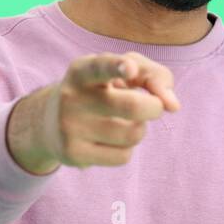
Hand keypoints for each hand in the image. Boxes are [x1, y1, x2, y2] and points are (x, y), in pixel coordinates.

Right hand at [8, 52, 179, 173]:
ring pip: (133, 134)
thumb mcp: (122, 71)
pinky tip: (110, 141)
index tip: (129, 68)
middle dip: (154, 107)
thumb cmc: (101, 89)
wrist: (50, 122)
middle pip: (133, 106)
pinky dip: (127, 149)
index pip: (101, 66)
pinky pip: (123, 156)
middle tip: (153, 106)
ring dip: (140, 129)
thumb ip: (154, 75)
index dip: (118, 66)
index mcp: (82, 70)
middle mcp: (72, 97)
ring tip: (123, 122)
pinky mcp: (73, 154)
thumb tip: (173, 105)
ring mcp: (70, 128)